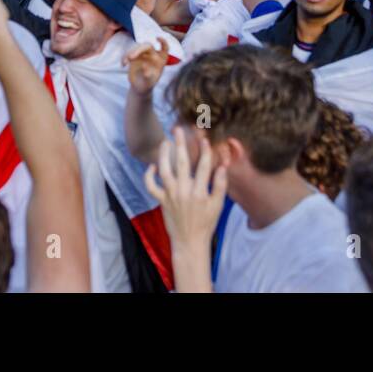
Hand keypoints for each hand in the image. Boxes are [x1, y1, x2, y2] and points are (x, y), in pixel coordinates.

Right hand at [124, 38, 169, 95]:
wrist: (140, 87)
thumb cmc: (147, 84)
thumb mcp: (148, 82)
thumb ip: (148, 76)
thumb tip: (144, 66)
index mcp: (161, 60)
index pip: (165, 48)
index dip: (163, 42)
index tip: (157, 38)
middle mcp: (153, 55)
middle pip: (147, 46)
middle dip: (139, 49)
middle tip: (131, 57)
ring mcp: (143, 54)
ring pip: (137, 47)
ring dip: (130, 52)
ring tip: (125, 61)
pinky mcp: (135, 56)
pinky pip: (129, 53)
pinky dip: (125, 57)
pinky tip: (123, 64)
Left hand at [144, 126, 227, 261]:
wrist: (189, 242)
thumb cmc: (206, 224)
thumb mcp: (218, 206)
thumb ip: (220, 185)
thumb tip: (223, 167)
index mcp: (199, 192)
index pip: (203, 166)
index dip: (204, 151)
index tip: (205, 138)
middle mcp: (183, 191)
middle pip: (181, 162)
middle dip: (180, 144)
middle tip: (178, 129)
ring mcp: (170, 195)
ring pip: (164, 170)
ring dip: (163, 154)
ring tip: (165, 142)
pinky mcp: (161, 200)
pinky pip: (151, 186)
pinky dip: (149, 176)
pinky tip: (153, 166)